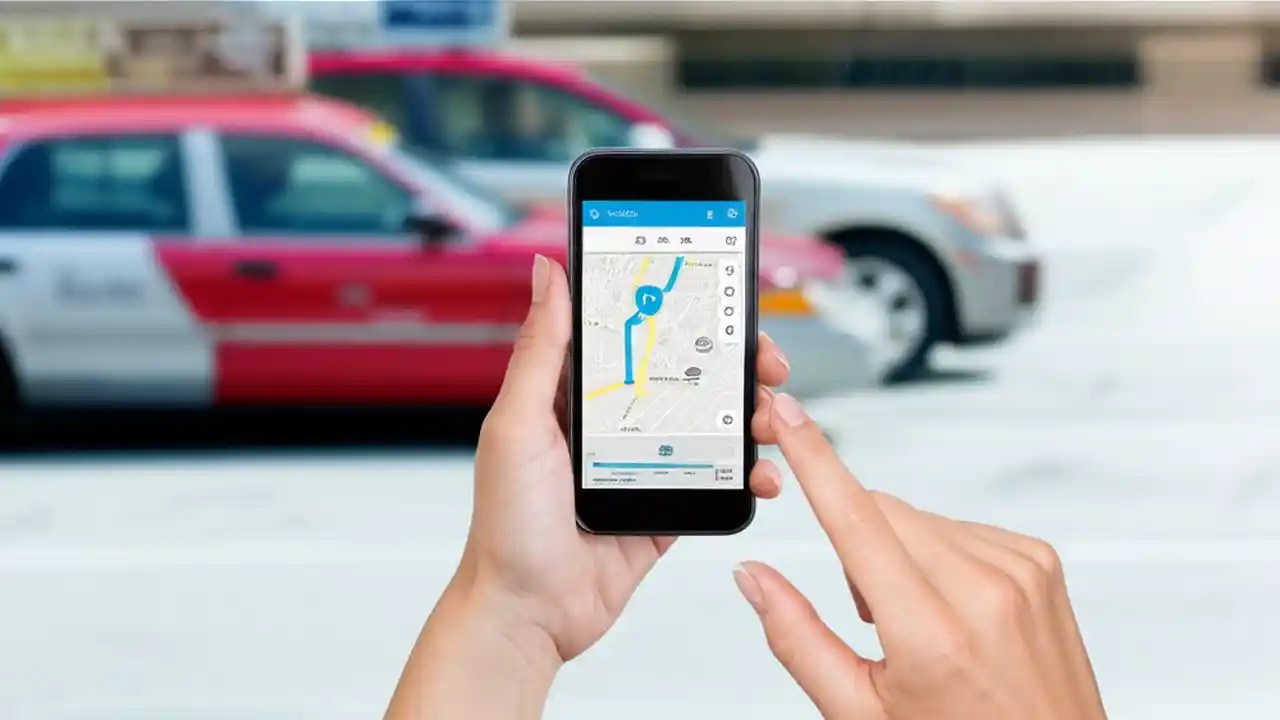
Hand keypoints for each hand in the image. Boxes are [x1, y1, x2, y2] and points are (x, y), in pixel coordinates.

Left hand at [387, 255, 790, 718]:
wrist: (526, 613)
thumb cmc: (506, 523)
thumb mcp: (518, 423)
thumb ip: (541, 349)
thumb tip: (547, 270)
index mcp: (576, 394)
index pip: (637, 334)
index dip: (680, 313)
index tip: (720, 299)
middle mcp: (613, 424)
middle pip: (686, 375)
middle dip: (734, 364)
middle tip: (766, 362)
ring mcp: (644, 465)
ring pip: (711, 425)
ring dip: (750, 417)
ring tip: (772, 419)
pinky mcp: (666, 508)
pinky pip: (716, 482)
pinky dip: (747, 475)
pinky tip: (762, 474)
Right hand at [733, 393, 1106, 719]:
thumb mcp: (861, 714)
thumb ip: (797, 638)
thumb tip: (753, 577)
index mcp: (931, 631)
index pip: (854, 518)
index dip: (813, 458)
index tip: (789, 414)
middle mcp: (984, 589)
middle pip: (881, 512)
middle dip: (858, 547)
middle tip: (872, 619)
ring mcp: (1021, 570)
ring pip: (919, 519)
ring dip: (900, 554)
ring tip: (922, 625)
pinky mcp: (1041, 561)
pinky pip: (961, 529)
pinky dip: (942, 558)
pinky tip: (955, 612)